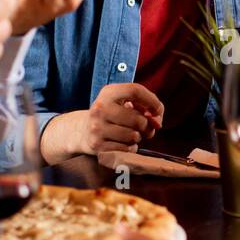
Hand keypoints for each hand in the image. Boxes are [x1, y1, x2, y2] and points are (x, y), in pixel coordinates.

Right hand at [43, 82, 164, 158]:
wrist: (81, 131)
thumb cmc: (111, 115)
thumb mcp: (122, 103)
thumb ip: (143, 107)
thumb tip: (157, 122)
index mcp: (108, 93)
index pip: (135, 90)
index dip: (152, 101)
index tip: (158, 110)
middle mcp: (100, 108)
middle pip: (138, 119)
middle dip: (147, 126)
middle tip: (144, 128)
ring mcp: (97, 127)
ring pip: (134, 136)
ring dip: (137, 137)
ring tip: (131, 134)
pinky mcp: (97, 145)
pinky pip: (127, 149)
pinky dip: (130, 147)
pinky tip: (123, 143)